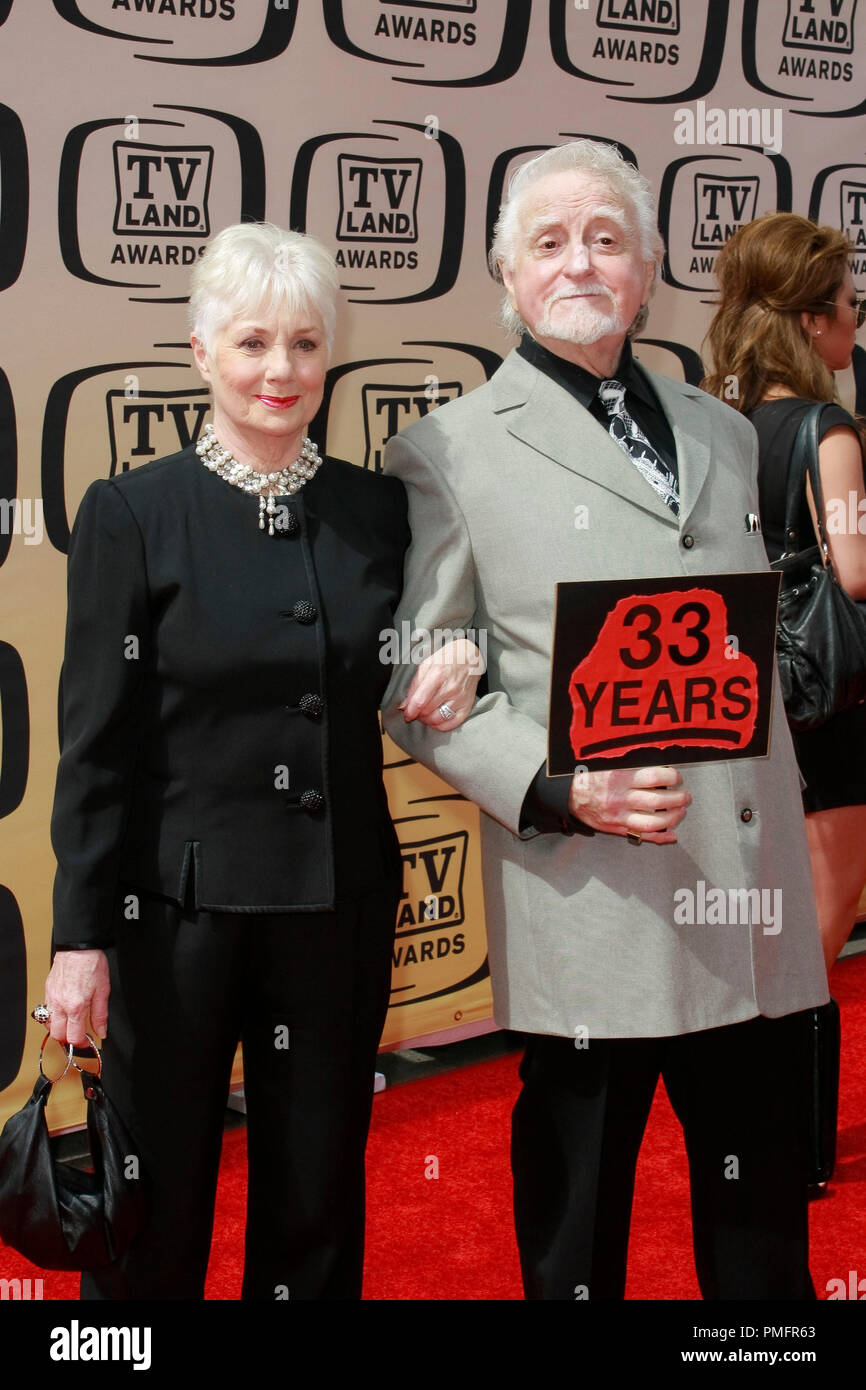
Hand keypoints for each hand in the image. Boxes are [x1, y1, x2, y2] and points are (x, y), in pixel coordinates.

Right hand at [44, 949, 109, 1045]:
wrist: (78, 947)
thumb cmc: (92, 964)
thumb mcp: (103, 991)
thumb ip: (100, 1015)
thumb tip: (101, 1031)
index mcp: (76, 1007)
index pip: (74, 1037)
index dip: (82, 1044)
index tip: (87, 1042)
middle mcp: (61, 1005)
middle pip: (57, 1035)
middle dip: (68, 1039)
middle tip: (79, 1035)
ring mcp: (52, 998)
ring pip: (49, 1024)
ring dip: (59, 1028)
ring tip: (71, 1024)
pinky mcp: (48, 991)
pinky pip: (47, 1010)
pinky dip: (54, 1016)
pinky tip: (64, 1011)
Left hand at [401, 638, 484, 729]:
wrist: (470, 657)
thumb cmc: (447, 659)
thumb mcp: (427, 664)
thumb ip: (415, 685)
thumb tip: (405, 704)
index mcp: (438, 674)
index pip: (420, 700)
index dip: (410, 711)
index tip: (407, 714)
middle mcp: (450, 688)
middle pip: (427, 711)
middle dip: (418, 714)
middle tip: (416, 712)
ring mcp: (460, 698)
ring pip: (439, 719)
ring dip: (428, 720)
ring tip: (425, 715)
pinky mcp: (467, 705)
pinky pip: (453, 723)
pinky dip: (442, 726)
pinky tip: (436, 721)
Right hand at [568, 765, 689, 843]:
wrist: (570, 795)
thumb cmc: (591, 777)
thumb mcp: (610, 763)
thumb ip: (632, 763)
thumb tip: (658, 762)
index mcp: (619, 778)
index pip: (654, 778)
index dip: (671, 777)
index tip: (676, 777)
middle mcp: (620, 799)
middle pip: (658, 802)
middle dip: (678, 799)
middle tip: (685, 795)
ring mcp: (619, 816)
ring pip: (653, 822)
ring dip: (673, 818)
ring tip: (681, 811)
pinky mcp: (617, 829)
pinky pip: (642, 836)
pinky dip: (660, 837)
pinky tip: (671, 834)